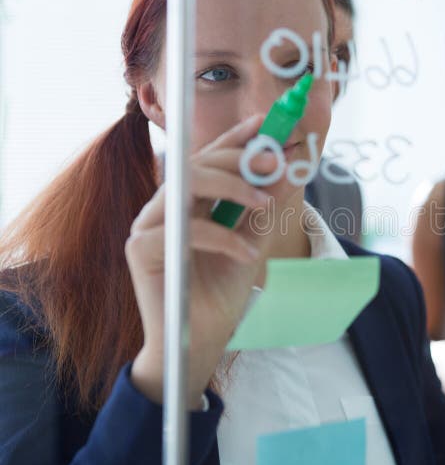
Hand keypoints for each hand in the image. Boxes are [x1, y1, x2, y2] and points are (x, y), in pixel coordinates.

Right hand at [126, 114, 282, 404]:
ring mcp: (148, 225)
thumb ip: (262, 209)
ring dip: (231, 187)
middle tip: (275, 162)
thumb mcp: (252, 243)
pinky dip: (221, 237)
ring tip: (264, 203)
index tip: (265, 123)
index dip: (234, 138)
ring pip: (186, 185)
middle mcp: (166, 207)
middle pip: (197, 164)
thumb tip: (284, 171)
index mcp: (189, 202)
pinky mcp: (140, 249)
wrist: (203, 341)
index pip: (210, 160)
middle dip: (239, 158)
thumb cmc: (222, 292)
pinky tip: (245, 254)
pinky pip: (184, 230)